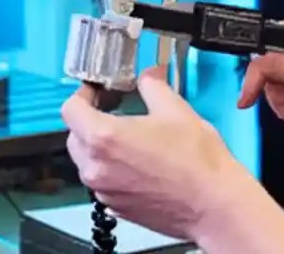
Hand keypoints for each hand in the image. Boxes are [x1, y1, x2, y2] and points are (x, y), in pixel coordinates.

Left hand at [61, 65, 257, 240]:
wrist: (213, 204)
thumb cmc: (197, 163)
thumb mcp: (176, 110)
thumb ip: (153, 86)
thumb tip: (149, 76)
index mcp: (104, 138)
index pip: (71, 109)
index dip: (83, 95)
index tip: (96, 91)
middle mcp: (97, 167)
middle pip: (75, 136)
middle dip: (90, 120)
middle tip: (114, 110)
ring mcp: (104, 191)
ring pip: (87, 162)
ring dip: (100, 147)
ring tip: (131, 139)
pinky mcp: (116, 207)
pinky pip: (102, 182)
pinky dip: (112, 169)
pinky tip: (139, 163)